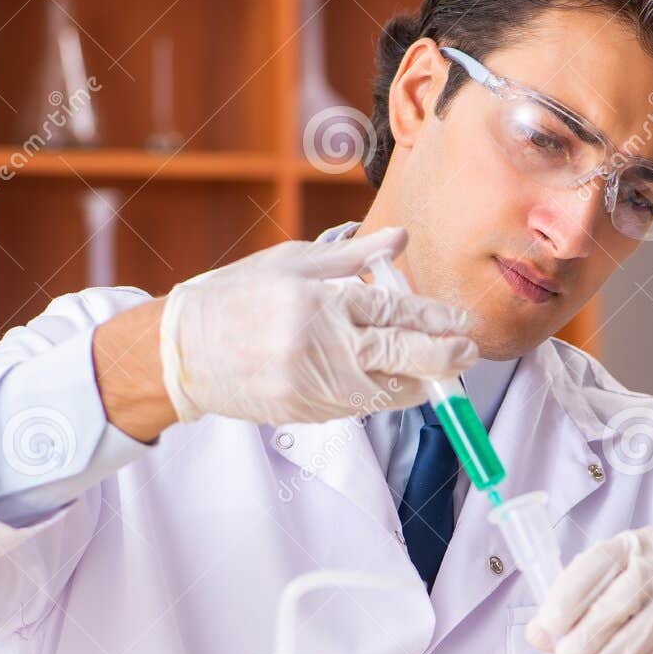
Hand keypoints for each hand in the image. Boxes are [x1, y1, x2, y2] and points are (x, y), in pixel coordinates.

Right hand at [158, 226, 476, 425]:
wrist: (183, 352)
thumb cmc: (236, 298)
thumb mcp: (291, 263)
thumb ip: (352, 257)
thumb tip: (401, 241)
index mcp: (320, 299)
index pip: (395, 309)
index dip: (435, 319)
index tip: (462, 324)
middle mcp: (322, 343)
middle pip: (403, 353)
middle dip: (445, 357)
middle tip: (469, 354)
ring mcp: (315, 383)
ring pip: (388, 389)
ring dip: (421, 383)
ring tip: (441, 374)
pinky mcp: (307, 412)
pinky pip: (360, 405)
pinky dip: (384, 394)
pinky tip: (398, 384)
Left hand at [526, 526, 652, 653]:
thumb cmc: (647, 618)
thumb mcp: (609, 607)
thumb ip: (573, 615)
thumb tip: (537, 635)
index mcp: (637, 544)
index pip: (598, 562)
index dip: (567, 597)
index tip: (546, 630)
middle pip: (623, 597)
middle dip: (587, 636)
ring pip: (647, 631)